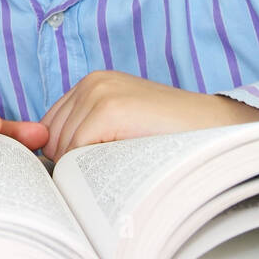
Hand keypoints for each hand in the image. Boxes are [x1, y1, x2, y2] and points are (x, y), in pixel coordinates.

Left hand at [40, 70, 258, 162]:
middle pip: (52, 136)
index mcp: (92, 83)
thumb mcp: (121, 123)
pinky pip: (77, 149)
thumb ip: (88, 129)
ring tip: (112, 170)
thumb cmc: (166, 133)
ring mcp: (99, 92)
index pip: (50, 124)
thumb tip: (50, 157)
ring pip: (62, 144)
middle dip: (68, 161)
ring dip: (81, 166)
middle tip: (99, 175)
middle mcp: (91, 82)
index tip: (79, 171)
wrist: (208, 126)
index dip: (61, 152)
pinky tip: (115, 169)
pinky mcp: (108, 108)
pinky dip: (89, 167)